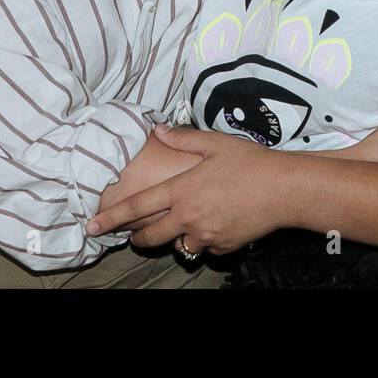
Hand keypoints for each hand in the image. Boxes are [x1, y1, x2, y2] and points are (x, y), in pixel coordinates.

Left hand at [85, 125, 285, 256]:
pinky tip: (214, 224)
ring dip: (174, 237)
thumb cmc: (250, 162)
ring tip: (181, 223)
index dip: (111, 217)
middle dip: (136, 237)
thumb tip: (158, 129)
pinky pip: (205, 247)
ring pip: (178, 244)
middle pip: (150, 236)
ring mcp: (205, 235)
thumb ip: (182, 138)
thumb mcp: (214, 143)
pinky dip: (204, 240)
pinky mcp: (223, 247)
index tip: (92, 225)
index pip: (136, 207)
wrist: (284, 190)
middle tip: (131, 235)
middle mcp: (188, 217)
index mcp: (181, 190)